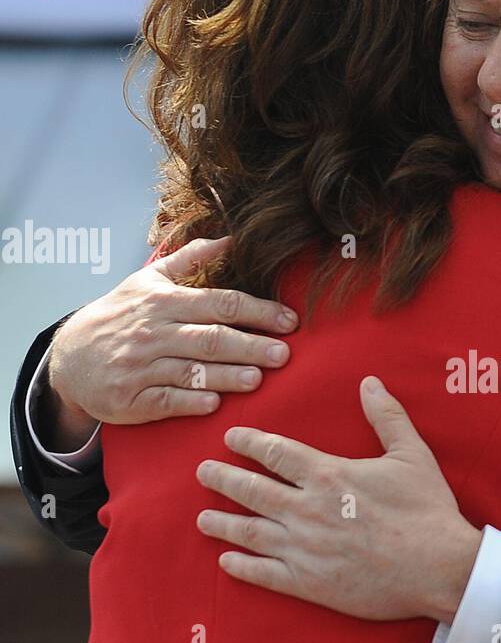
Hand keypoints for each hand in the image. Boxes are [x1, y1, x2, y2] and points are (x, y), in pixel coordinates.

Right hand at [41, 237, 297, 446]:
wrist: (69, 358)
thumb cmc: (119, 316)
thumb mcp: (147, 280)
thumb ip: (189, 260)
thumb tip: (230, 238)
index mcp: (163, 302)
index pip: (219, 303)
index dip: (257, 312)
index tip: (289, 321)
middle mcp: (152, 333)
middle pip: (210, 339)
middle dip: (250, 346)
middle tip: (284, 354)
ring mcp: (140, 368)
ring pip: (191, 371)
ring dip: (227, 376)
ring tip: (258, 380)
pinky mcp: (130, 400)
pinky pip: (165, 401)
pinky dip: (191, 402)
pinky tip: (216, 404)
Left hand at [194, 376, 481, 622]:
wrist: (439, 567)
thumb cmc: (427, 510)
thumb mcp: (412, 454)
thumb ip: (386, 416)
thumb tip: (369, 382)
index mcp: (328, 475)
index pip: (275, 452)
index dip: (248, 443)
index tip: (230, 438)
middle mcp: (306, 509)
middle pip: (251, 490)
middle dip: (223, 478)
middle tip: (202, 471)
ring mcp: (304, 548)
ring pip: (250, 532)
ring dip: (223, 523)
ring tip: (202, 518)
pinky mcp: (310, 582)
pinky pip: (264, 573)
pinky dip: (242, 567)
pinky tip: (227, 562)